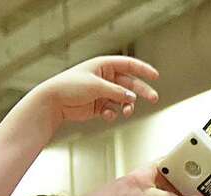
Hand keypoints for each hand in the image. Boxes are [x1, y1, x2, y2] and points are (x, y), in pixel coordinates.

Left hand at [32, 56, 159, 124]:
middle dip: (141, 91)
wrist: (54, 101)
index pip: (129, 64)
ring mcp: (102, 92)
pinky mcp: (98, 106)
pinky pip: (112, 109)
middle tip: (153, 98)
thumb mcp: (96, 86)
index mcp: (105, 65)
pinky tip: (107, 115)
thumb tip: (132, 98)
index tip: (155, 76)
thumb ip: (116, 92)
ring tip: (127, 112)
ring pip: (122, 99)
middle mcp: (105, 78)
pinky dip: (112, 113)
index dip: (143, 70)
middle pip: (129, 84)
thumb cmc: (71, 86)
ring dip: (127, 106)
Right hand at [120, 166, 210, 195]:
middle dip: (200, 180)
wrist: (132, 193)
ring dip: (190, 168)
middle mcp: (173, 191)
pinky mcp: (162, 167)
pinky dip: (178, 157)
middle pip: (191, 183)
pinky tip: (186, 155)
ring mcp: (167, 179)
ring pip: (184, 171)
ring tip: (202, 164)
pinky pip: (173, 160)